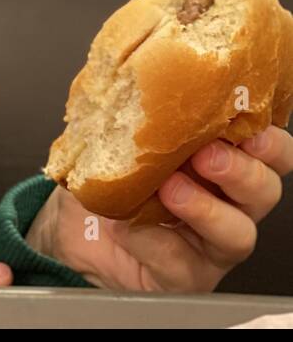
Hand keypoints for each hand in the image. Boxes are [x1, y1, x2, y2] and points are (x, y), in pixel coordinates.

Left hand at [27, 125, 292, 290]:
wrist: (73, 228)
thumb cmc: (109, 177)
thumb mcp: (120, 134)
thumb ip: (136, 108)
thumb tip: (126, 66)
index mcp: (223, 162)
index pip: (270, 151)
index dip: (269, 139)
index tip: (247, 121)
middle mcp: (228, 204)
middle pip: (265, 190)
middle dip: (242, 170)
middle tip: (207, 153)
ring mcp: (209, 244)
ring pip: (238, 233)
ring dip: (206, 208)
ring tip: (171, 188)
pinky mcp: (183, 275)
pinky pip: (180, 261)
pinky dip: (154, 240)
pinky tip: (130, 224)